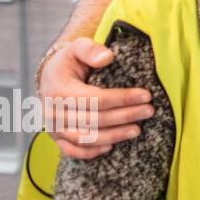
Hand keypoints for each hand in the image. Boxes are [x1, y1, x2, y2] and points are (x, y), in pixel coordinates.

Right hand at [40, 37, 152, 158]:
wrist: (50, 77)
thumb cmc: (69, 62)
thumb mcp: (76, 48)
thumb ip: (90, 49)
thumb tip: (107, 57)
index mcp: (58, 90)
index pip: (95, 99)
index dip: (122, 99)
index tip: (146, 95)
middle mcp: (53, 113)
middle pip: (94, 120)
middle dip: (125, 116)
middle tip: (149, 111)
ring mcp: (54, 128)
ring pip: (86, 138)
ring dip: (114, 135)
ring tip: (137, 129)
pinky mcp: (56, 139)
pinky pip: (73, 151)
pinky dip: (92, 152)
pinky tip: (112, 146)